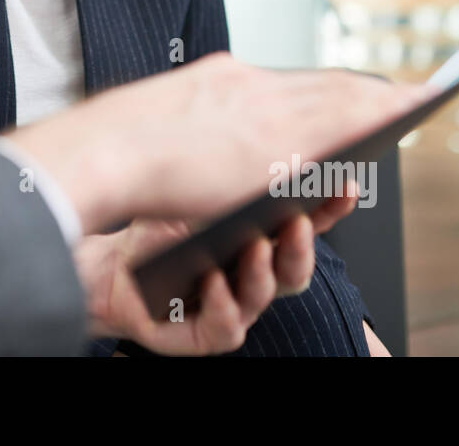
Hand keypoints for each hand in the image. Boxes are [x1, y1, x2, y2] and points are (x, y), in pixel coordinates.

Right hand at [10, 53, 429, 235]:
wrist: (102, 151)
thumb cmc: (119, 145)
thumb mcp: (166, 114)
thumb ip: (199, 114)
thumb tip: (214, 128)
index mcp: (221, 79)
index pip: (291, 83)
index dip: (331, 86)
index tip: (357, 86)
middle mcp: (248, 85)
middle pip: (324, 86)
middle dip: (368, 90)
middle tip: (411, 90)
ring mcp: (262, 111)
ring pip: (338, 101)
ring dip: (381, 101)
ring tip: (417, 102)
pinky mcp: (269, 143)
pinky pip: (334, 129)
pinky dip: (370, 121)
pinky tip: (393, 125)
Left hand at [75, 181, 361, 354]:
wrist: (112, 264)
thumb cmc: (161, 225)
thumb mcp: (200, 187)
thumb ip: (242, 172)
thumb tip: (278, 126)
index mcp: (263, 237)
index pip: (309, 222)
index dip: (332, 207)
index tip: (346, 182)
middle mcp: (254, 275)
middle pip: (295, 266)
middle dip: (302, 244)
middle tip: (298, 218)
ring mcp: (231, 305)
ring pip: (262, 296)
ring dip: (262, 272)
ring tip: (254, 246)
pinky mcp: (201, 331)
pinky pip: (224, 326)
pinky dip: (222, 304)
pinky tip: (211, 279)